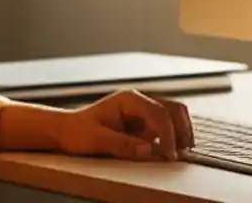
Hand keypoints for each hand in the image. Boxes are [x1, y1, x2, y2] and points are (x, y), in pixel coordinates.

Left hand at [57, 90, 194, 161]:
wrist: (67, 130)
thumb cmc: (78, 131)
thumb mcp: (96, 140)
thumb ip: (122, 144)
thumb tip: (147, 149)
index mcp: (128, 99)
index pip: (158, 112)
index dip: (168, 134)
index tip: (170, 153)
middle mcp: (138, 100)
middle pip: (172, 109)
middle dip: (182, 129)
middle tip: (184, 151)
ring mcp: (142, 110)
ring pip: (173, 114)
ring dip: (181, 131)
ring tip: (183, 150)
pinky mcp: (143, 121)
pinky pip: (165, 125)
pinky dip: (173, 136)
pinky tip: (172, 150)